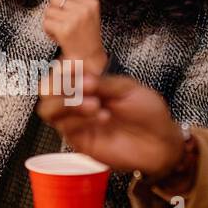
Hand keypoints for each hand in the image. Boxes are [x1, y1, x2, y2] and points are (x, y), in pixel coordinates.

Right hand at [38, 73, 184, 175]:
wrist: (161, 141)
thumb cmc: (147, 113)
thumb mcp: (128, 88)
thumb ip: (103, 83)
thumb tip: (81, 78)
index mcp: (88, 84)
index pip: (60, 72)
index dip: (64, 68)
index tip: (77, 65)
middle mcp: (77, 102)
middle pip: (46, 91)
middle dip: (59, 85)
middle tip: (82, 86)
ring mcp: (76, 122)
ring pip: (48, 110)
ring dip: (67, 102)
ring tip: (95, 104)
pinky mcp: (80, 141)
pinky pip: (65, 127)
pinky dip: (80, 118)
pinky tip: (102, 116)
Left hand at [42, 0, 106, 74]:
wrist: (89, 59)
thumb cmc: (85, 35)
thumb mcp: (84, 12)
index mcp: (92, 3)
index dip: (62, 2)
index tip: (68, 14)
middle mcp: (85, 9)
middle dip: (54, 11)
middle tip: (63, 24)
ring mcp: (75, 19)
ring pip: (49, 11)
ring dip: (51, 22)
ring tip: (61, 32)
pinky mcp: (65, 29)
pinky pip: (46, 22)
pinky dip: (48, 31)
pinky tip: (57, 38)